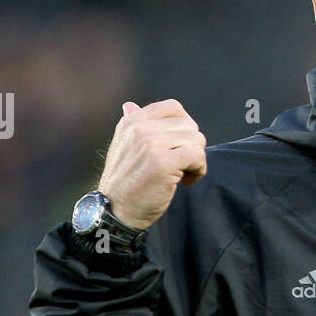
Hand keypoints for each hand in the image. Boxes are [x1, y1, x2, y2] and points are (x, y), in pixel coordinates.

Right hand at [97, 99, 206, 229]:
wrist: (115, 211)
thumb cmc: (125, 181)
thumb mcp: (123, 147)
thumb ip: (132, 125)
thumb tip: (130, 105)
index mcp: (132, 122)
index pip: (173, 107)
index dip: (185, 127)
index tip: (179, 146)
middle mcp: (140, 129)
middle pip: (190, 125)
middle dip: (192, 146)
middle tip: (181, 165)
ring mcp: (152, 144)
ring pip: (197, 140)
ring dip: (196, 160)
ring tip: (183, 174)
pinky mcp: (163, 163)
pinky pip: (198, 156)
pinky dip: (199, 170)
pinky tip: (187, 181)